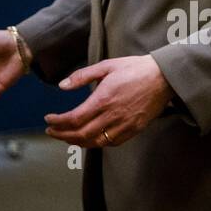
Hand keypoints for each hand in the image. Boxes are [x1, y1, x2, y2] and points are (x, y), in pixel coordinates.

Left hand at [44, 55, 171, 147]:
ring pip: (95, 142)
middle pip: (81, 134)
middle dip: (62, 135)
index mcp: (103, 99)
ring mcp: (124, 125)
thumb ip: (82, 76)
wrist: (163, 77)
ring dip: (77, 142)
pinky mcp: (134, 130)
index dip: (58, 122)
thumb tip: (62, 86)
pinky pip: (111, 143)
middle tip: (51, 131)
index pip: (74, 118)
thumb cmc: (134, 69)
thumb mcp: (106, 66)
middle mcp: (113, 115)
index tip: (48, 119)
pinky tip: (88, 139)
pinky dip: (96, 143)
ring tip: (65, 136)